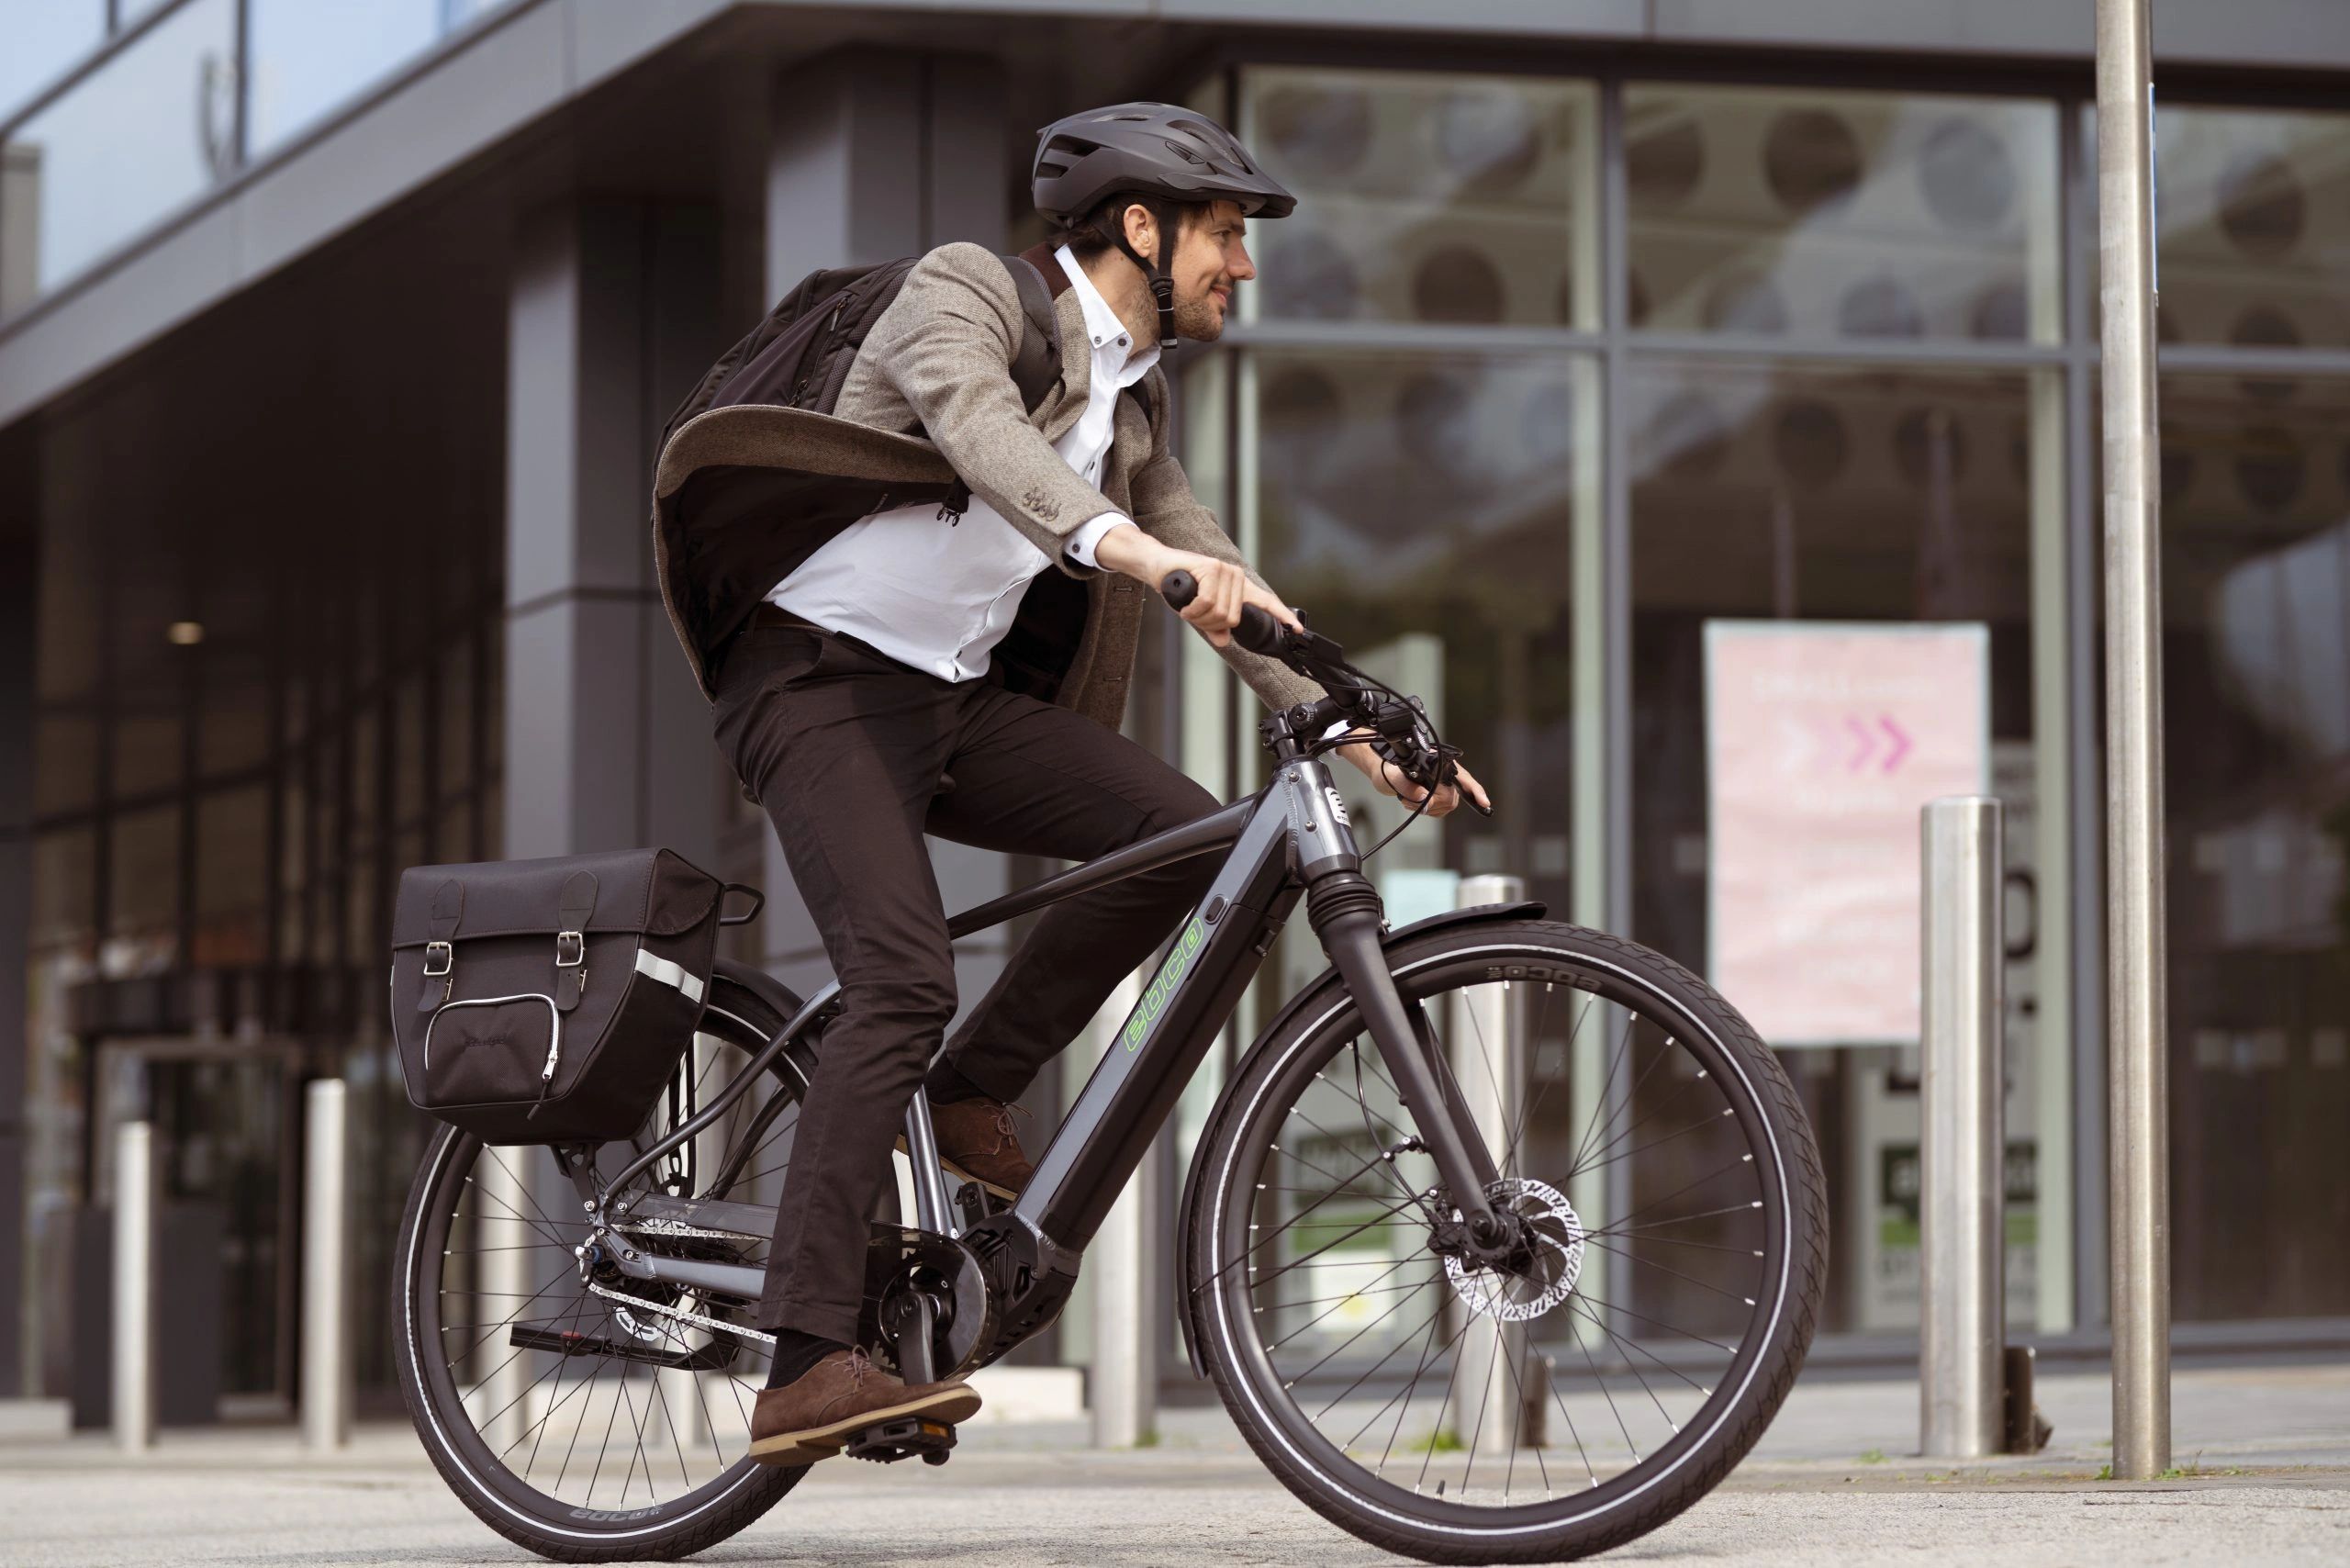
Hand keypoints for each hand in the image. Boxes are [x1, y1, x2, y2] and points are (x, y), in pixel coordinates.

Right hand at [1092, 527, 1299, 647]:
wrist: (1158, 566)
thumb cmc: (1179, 588)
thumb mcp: (1199, 612)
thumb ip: (1214, 626)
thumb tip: (1224, 642)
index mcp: (1238, 586)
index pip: (1265, 601)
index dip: (1282, 615)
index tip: (1296, 629)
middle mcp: (1235, 576)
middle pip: (1232, 619)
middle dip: (1209, 624)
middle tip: (1193, 615)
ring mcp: (1224, 570)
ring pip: (1220, 612)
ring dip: (1199, 618)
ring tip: (1188, 607)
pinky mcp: (1211, 568)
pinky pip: (1207, 603)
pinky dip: (1192, 611)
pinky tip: (1185, 605)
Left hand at [1335, 739, 1492, 818]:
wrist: (1382, 771)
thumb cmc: (1387, 768)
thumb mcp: (1392, 777)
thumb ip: (1407, 787)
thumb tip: (1425, 798)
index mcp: (1439, 764)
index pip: (1463, 778)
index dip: (1475, 790)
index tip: (1484, 802)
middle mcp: (1444, 773)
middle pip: (1453, 796)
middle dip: (1435, 802)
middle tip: (1414, 799)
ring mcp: (1441, 785)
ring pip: (1447, 805)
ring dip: (1428, 807)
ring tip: (1409, 798)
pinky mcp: (1436, 795)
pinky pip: (1439, 811)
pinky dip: (1426, 810)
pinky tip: (1413, 802)